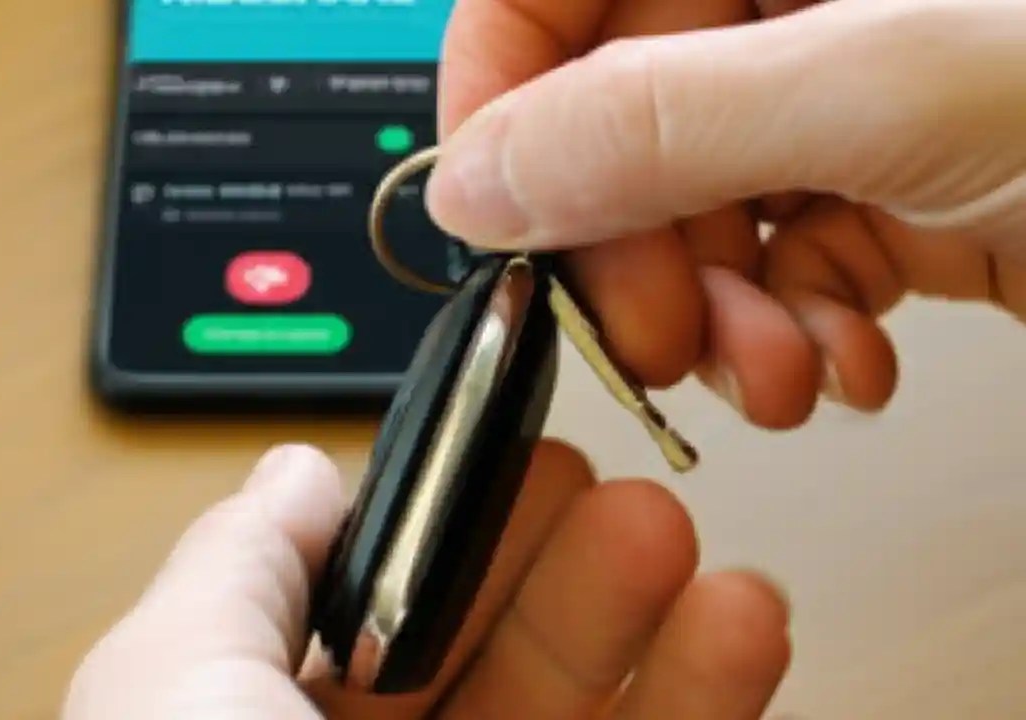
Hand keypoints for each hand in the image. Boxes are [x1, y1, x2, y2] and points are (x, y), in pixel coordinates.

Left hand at [63, 443, 789, 718]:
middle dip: (554, 562)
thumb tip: (297, 474)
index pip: (373, 605)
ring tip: (680, 546)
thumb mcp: (170, 689)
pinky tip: (738, 623)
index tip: (509, 451)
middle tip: (612, 490)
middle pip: (487, 654)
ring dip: (642, 626)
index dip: (443, 523)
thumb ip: (232, 567)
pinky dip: (704, 702)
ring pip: (583, 717)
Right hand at [426, 0, 1025, 429]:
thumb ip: (662, 123)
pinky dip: (793, 336)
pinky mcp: (888, 193)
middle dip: (626, 251)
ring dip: (716, 320)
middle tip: (651, 330)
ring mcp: (838, 108)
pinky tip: (842, 356)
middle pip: (614, 123)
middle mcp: (787, 13)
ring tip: (776, 367)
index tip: (497, 211)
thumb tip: (481, 177)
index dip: (502, 94)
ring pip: (689, 218)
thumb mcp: (890, 87)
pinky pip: (778, 268)